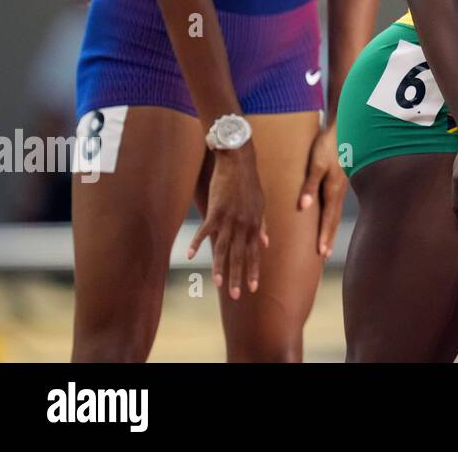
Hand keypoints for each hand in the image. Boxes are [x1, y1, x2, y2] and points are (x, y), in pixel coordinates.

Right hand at [188, 145, 267, 299]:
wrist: (238, 162)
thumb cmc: (249, 183)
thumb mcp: (261, 204)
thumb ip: (262, 225)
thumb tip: (266, 243)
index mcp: (254, 224)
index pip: (254, 253)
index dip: (253, 271)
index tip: (252, 288)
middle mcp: (244, 225)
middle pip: (240, 255)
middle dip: (238, 276)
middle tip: (236, 295)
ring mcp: (229, 219)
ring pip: (224, 248)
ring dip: (221, 267)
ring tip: (219, 284)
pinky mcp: (215, 211)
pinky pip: (205, 231)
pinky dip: (198, 243)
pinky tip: (192, 256)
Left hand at [297, 124, 347, 258]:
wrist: (342, 128)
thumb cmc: (327, 145)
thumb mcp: (316, 164)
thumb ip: (310, 186)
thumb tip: (303, 207)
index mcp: (333, 190)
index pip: (327, 218)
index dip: (324, 235)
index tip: (321, 253)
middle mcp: (339, 191)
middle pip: (333, 219)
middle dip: (328, 237)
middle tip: (324, 255)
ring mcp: (341, 185)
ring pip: (335, 212)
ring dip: (330, 228)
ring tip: (326, 242)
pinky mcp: (340, 179)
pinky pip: (335, 203)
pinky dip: (332, 215)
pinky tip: (329, 216)